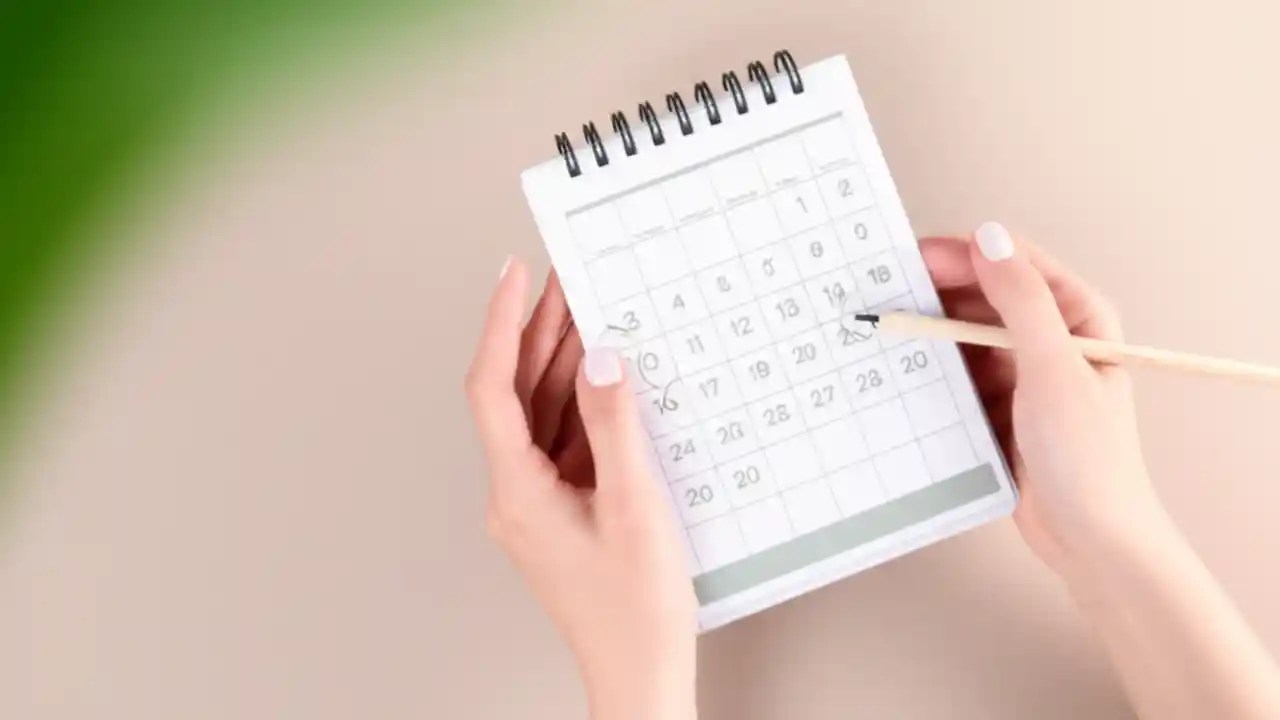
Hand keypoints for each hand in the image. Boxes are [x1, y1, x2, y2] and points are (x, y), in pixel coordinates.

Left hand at [465, 258, 697, 719]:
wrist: (641, 673)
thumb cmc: (634, 611)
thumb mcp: (634, 507)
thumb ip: (616, 427)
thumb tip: (602, 360)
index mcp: (518, 491)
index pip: (492, 389)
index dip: (500, 325)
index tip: (514, 276)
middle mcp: (517, 494)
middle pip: (516, 396)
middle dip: (540, 334)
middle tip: (567, 280)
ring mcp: (538, 502)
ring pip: (541, 416)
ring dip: (563, 365)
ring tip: (591, 313)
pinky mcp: (563, 510)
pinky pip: (565, 441)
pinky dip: (584, 405)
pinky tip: (609, 378)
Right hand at [919, 223, 1158, 576]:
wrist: (1090, 539)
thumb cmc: (1087, 456)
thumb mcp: (1052, 369)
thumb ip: (1021, 301)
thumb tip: (988, 238)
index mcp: (1078, 316)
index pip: (1014, 264)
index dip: (964, 255)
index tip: (912, 259)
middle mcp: (1052, 337)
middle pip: (984, 297)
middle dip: (937, 294)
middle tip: (886, 296)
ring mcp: (1024, 373)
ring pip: (966, 336)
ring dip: (931, 334)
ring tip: (886, 332)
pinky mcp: (1001, 406)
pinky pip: (959, 375)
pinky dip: (934, 371)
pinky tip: (904, 373)